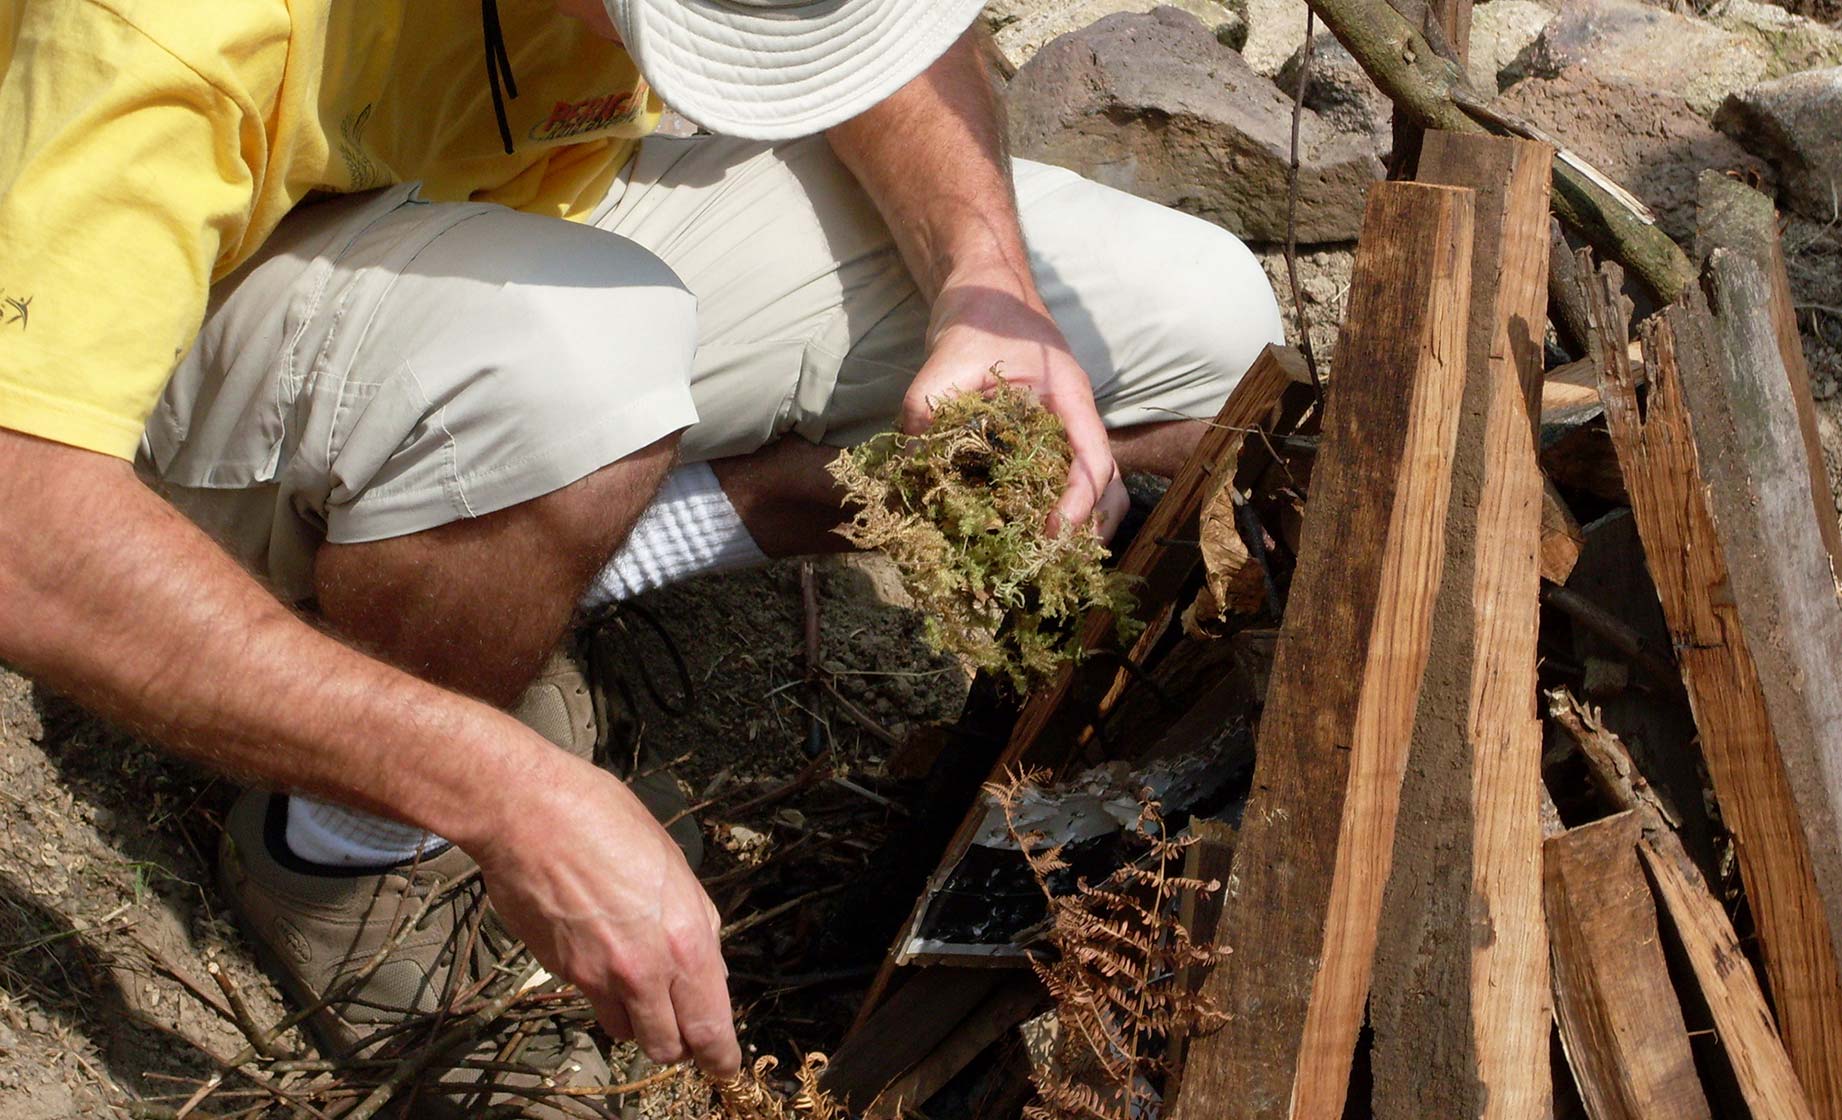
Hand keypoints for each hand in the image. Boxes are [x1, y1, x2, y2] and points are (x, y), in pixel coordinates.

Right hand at [469, 751, 739, 1075]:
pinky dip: (602, 996)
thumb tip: (707, 961)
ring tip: (640, 991)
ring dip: (638, 1022)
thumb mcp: (674, 865)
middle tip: (681, 1026)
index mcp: (686, 938)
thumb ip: (696, 921)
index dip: (720, 1055)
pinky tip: (602, 959)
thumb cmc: (606, 821)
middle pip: (668, 1046)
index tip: (723, 1065)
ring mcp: (599, 975)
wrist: (531, 814)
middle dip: (678, 1043)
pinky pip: (592, 1002)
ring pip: (627, 1032)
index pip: (709, 1025)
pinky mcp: (562, 972)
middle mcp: (645, 969)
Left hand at [904, 281, 1128, 539]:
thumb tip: (908, 461)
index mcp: (1070, 397)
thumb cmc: (980, 316)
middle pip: (1108, 484)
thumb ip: (927, 405)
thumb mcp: (947, 357)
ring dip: (1080, 525)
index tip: (1054, 532)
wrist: (986, 292)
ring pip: (1095, 487)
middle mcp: (1076, 419)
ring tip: (1047, 559)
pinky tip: (1022, 533)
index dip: (1079, 502)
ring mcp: (1066, 430)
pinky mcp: (1046, 438)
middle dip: (1090, 527)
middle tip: (1054, 562)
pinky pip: (1063, 480)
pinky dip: (1054, 510)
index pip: (1093, 458)